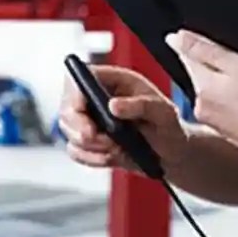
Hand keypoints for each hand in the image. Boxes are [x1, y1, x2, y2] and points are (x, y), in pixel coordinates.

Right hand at [58, 63, 188, 173]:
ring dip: (91, 146)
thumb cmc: (168, 124)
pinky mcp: (88, 141)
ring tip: (117, 148)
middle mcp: (96, 97)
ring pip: (68, 131)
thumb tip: (114, 106)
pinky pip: (75, 151)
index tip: (82, 109)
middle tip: (103, 140)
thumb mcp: (164, 112)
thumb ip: (141, 106)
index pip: (80, 77)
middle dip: (80, 128)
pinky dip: (92, 158)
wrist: (170, 152)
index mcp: (112, 80)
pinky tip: (112, 157)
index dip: (75, 92)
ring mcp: (89, 120)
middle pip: (67, 107)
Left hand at [166, 30, 237, 167]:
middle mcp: (201, 108)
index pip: (186, 57)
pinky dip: (235, 103)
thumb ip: (204, 50)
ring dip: (225, 86)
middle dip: (213, 66)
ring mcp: (214, 124)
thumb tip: (175, 38)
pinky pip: (225, 110)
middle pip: (199, 76)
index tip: (203, 39)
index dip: (194, 43)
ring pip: (212, 94)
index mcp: (201, 87)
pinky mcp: (229, 135)